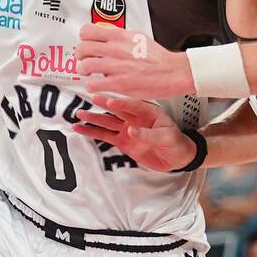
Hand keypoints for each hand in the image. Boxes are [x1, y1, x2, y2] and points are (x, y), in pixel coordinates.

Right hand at [73, 94, 197, 171]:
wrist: (177, 158)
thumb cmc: (176, 143)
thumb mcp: (166, 137)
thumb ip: (148, 135)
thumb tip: (131, 131)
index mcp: (148, 112)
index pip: (132, 105)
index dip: (121, 103)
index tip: (110, 101)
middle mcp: (134, 118)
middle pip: (116, 110)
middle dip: (103, 105)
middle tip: (90, 99)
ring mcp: (127, 129)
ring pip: (107, 122)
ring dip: (93, 118)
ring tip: (79, 115)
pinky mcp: (122, 141)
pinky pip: (105, 136)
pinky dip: (92, 133)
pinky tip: (80, 128)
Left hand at [76, 23, 192, 98]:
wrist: (171, 72)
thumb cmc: (158, 58)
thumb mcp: (138, 37)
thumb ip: (121, 37)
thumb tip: (110, 35)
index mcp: (120, 36)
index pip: (88, 31)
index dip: (83, 39)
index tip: (86, 44)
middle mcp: (115, 49)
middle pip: (82, 48)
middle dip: (80, 56)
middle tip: (83, 60)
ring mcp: (116, 66)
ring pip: (84, 65)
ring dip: (83, 71)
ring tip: (88, 74)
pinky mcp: (118, 83)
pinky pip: (93, 83)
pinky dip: (91, 86)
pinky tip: (96, 86)